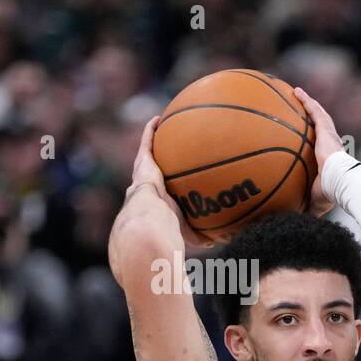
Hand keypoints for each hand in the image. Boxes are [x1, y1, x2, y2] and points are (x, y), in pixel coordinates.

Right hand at [127, 116, 210, 249]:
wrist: (149, 219)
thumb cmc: (166, 229)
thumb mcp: (187, 234)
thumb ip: (201, 236)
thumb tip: (217, 241)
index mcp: (156, 201)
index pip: (161, 191)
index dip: (164, 184)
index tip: (173, 177)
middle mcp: (147, 185)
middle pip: (153, 168)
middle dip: (158, 160)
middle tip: (168, 150)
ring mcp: (143, 172)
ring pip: (148, 153)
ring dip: (153, 140)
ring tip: (161, 127)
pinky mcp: (142, 162)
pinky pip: (147, 142)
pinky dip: (151, 130)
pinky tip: (158, 119)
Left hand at [293, 87, 344, 216]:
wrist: (340, 183)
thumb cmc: (331, 194)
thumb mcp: (314, 202)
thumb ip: (304, 208)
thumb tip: (293, 222)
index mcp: (331, 161)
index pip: (322, 148)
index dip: (316, 141)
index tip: (309, 138)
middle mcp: (332, 145)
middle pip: (322, 128)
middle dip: (313, 118)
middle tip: (302, 111)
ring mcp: (330, 136)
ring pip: (319, 116)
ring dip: (309, 104)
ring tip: (297, 94)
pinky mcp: (326, 129)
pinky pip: (314, 111)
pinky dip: (306, 101)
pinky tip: (295, 91)